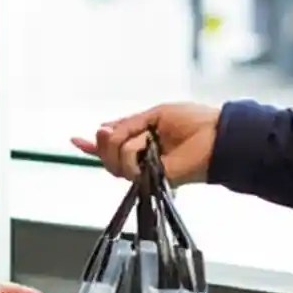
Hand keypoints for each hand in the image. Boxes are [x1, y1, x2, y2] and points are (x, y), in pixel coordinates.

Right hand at [70, 102, 219, 184]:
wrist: (217, 137)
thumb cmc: (195, 122)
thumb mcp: (156, 115)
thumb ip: (128, 124)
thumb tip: (103, 130)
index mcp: (142, 139)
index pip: (113, 143)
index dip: (94, 145)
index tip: (75, 140)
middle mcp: (140, 156)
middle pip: (107, 153)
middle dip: (106, 142)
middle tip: (116, 132)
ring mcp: (144, 168)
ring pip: (114, 160)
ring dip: (124, 147)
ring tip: (145, 141)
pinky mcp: (152, 178)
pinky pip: (128, 168)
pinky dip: (127, 159)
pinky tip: (120, 151)